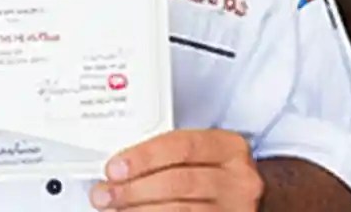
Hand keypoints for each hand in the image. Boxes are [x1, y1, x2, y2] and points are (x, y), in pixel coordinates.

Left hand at [90, 129, 262, 210]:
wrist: (245, 204)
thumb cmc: (214, 175)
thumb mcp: (200, 156)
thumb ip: (166, 156)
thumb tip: (117, 168)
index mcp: (229, 148)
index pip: (182, 146)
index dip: (143, 157)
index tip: (113, 168)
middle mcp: (239, 180)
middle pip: (178, 182)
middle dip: (134, 189)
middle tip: (104, 194)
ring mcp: (237, 209)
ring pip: (181, 210)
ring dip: (139, 211)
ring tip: (116, 210)